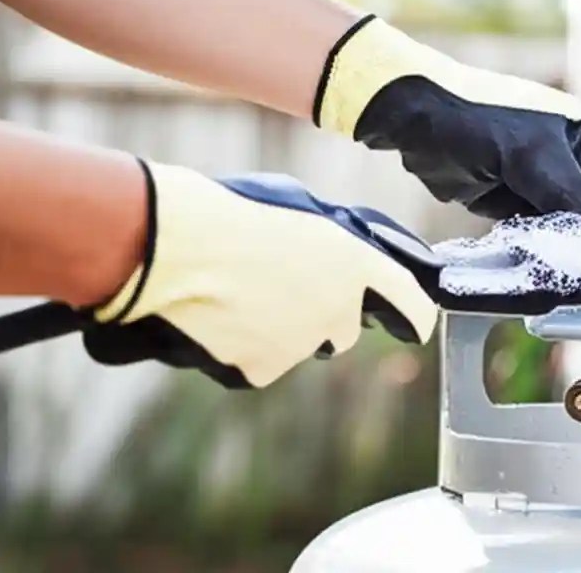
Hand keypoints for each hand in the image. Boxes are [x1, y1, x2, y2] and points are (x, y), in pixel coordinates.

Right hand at [80, 161, 439, 388]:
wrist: (167, 245)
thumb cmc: (230, 214)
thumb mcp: (300, 211)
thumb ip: (335, 243)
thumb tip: (345, 256)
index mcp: (356, 264)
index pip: (411, 303)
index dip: (413, 315)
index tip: (412, 324)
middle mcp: (338, 310)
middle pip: (345, 328)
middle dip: (324, 315)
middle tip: (281, 287)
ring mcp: (300, 345)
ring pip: (298, 345)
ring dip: (278, 328)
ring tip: (235, 292)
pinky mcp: (260, 370)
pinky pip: (257, 363)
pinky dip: (241, 347)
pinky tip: (217, 316)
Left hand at [312, 15, 580, 256]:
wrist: (418, 124)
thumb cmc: (477, 123)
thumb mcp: (531, 159)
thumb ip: (573, 197)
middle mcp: (575, 162)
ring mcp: (546, 185)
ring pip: (572, 229)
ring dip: (572, 255)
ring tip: (578, 286)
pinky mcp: (518, 203)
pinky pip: (542, 236)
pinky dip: (544, 254)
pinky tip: (546, 273)